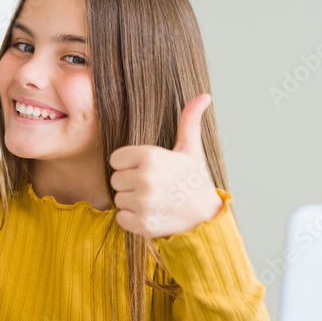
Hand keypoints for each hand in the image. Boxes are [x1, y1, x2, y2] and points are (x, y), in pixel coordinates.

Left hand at [108, 94, 222, 237]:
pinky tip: (150, 213)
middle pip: (115, 180)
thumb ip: (189, 120)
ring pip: (118, 199)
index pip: (116, 159)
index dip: (129, 164)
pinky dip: (132, 218)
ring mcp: (142, 204)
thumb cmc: (195, 179)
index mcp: (151, 157)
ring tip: (153, 200)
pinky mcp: (141, 224)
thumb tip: (204, 96)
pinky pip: (120, 218)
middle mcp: (145, 180)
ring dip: (131, 201)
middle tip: (152, 186)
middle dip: (130, 182)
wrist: (205, 216)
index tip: (146, 169)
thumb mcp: (191, 148)